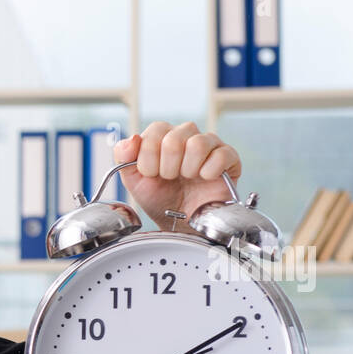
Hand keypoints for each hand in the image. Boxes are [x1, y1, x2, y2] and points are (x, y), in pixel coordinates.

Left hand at [111, 121, 242, 231]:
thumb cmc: (160, 200)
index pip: (156, 130)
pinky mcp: (229, 158)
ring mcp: (210, 145)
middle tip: (170, 179)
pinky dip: (209, 172)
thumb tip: (131, 139)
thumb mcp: (134, 181)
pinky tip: (205, 180)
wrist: (180, 224)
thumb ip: (123, 157)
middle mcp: (187, 136)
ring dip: (187, 169)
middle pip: (174, 137)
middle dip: (167, 167)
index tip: (152, 174)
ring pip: (197, 143)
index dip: (150, 157)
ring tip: (187, 179)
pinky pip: (221, 154)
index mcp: (163, 137)